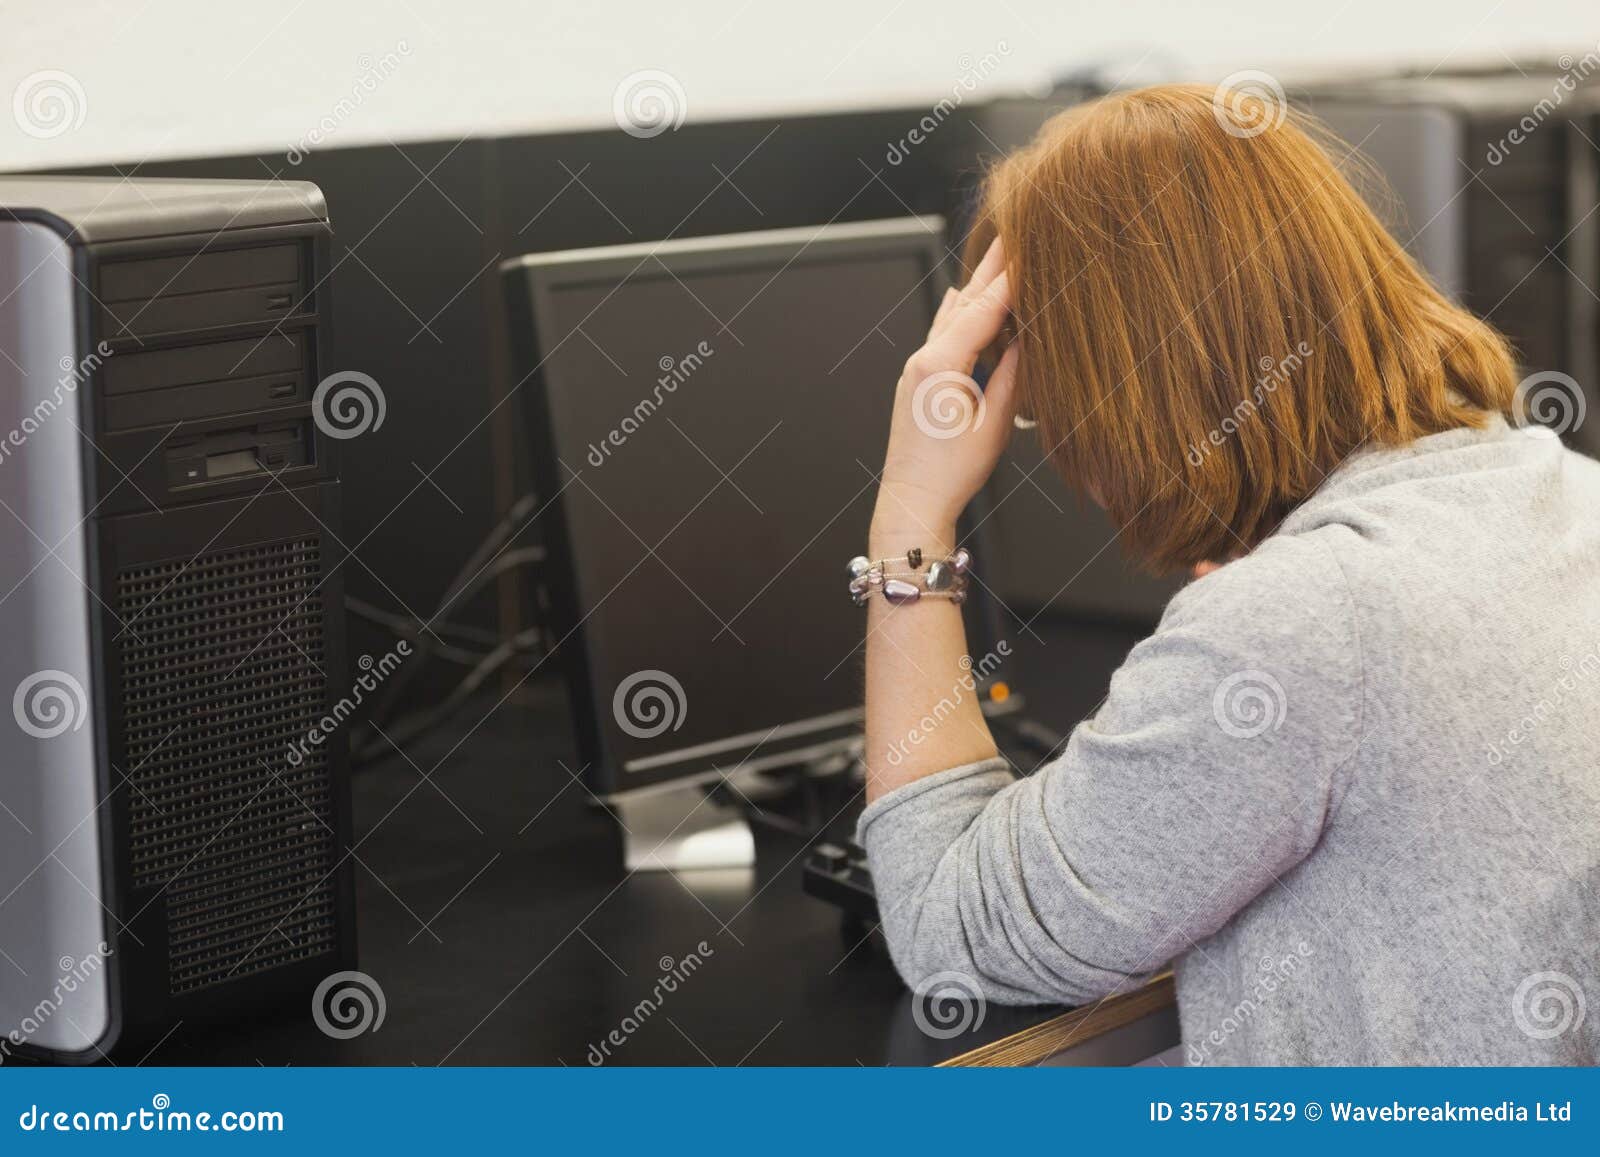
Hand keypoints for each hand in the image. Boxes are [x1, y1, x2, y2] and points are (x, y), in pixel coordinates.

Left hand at [873, 238, 1020, 547]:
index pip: (985, 310)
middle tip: (1014, 233)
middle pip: (965, 303)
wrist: (913, 501)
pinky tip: (962, 295)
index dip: (1012, 279)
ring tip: (999, 258)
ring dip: (977, 287)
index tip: (1032, 248)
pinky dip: (958, 312)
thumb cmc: (953, 472)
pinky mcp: (916, 380)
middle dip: (992, 270)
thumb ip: (1012, 374)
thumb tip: (1027, 338)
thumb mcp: (996, 422)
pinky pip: (941, 334)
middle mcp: (922, 359)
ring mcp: (915, 368)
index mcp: (940, 364)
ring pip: (951, 316)